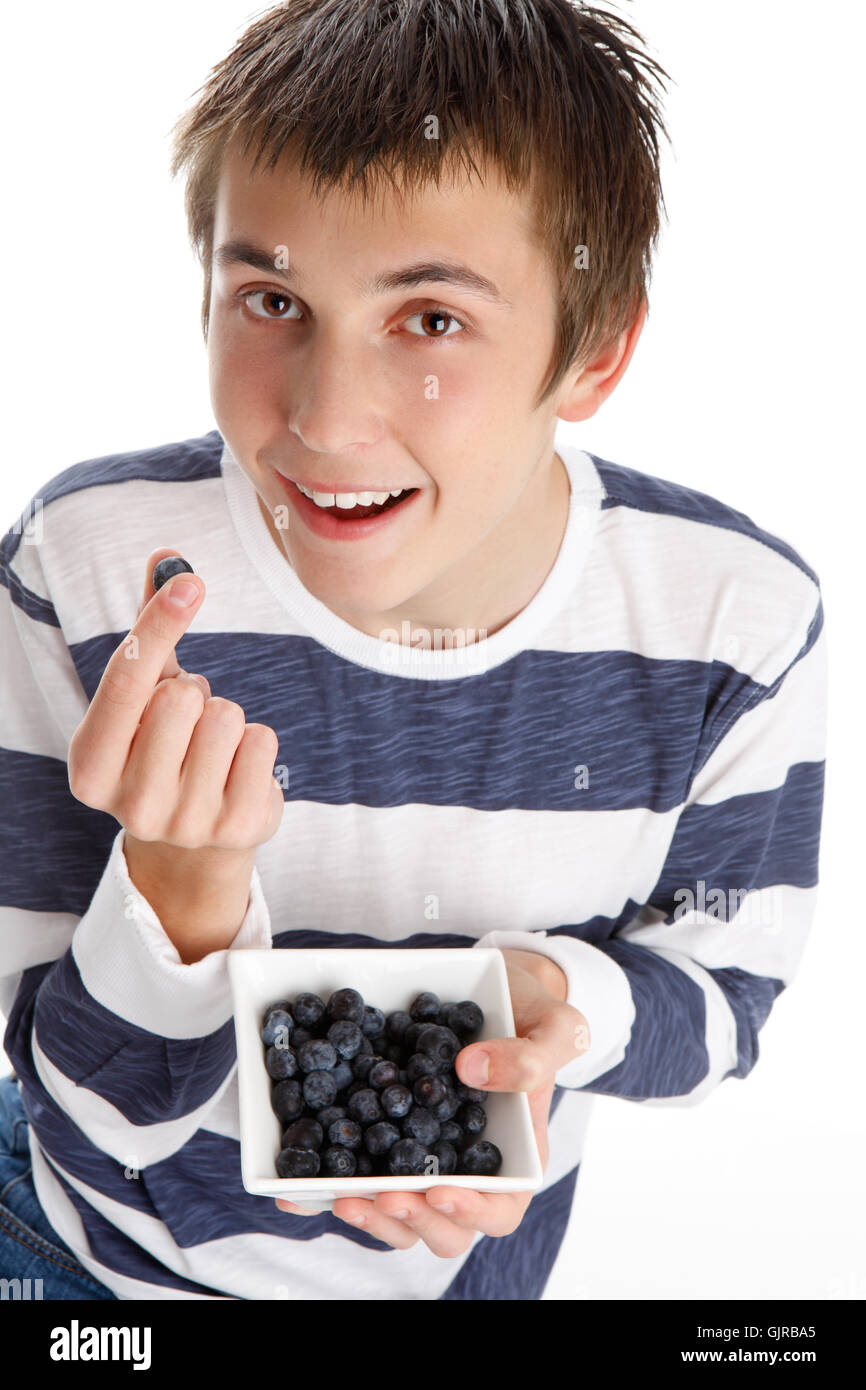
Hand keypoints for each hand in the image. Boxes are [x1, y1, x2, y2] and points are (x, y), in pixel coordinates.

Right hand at [68, 547, 283, 852]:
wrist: (196, 841)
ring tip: (212, 745)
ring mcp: (186, 823)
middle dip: (195, 692)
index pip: (125, 682)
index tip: (189, 582)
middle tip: (188, 720)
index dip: (157, 624)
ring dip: (226, 717)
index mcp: (91, 768)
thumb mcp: (145, 694)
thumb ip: (150, 628)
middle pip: (181, 697)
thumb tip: (166, 557)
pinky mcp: (238, 828)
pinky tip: (238, 768)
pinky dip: (257, 741)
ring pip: (226, 717)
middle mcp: (130, 804)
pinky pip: (263, 742)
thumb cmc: (164, 746)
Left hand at [275, 949, 590, 1255]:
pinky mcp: (385, 1136)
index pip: (500, 1210)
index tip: (441, 1192)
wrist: (496, 990)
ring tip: (343, 1195)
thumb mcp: (555, 1028)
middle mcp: (464, 1167)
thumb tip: (471, 1070)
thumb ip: (529, 1056)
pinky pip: (358, 1168)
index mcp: (514, 1159)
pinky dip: (327, 1181)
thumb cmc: (535, 1016)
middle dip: (410, 1219)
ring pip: (397, 1210)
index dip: (471, 1214)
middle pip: (441, 1226)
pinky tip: (298, 1179)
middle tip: (386, 1194)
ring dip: (369, 1212)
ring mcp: (423, 1156)